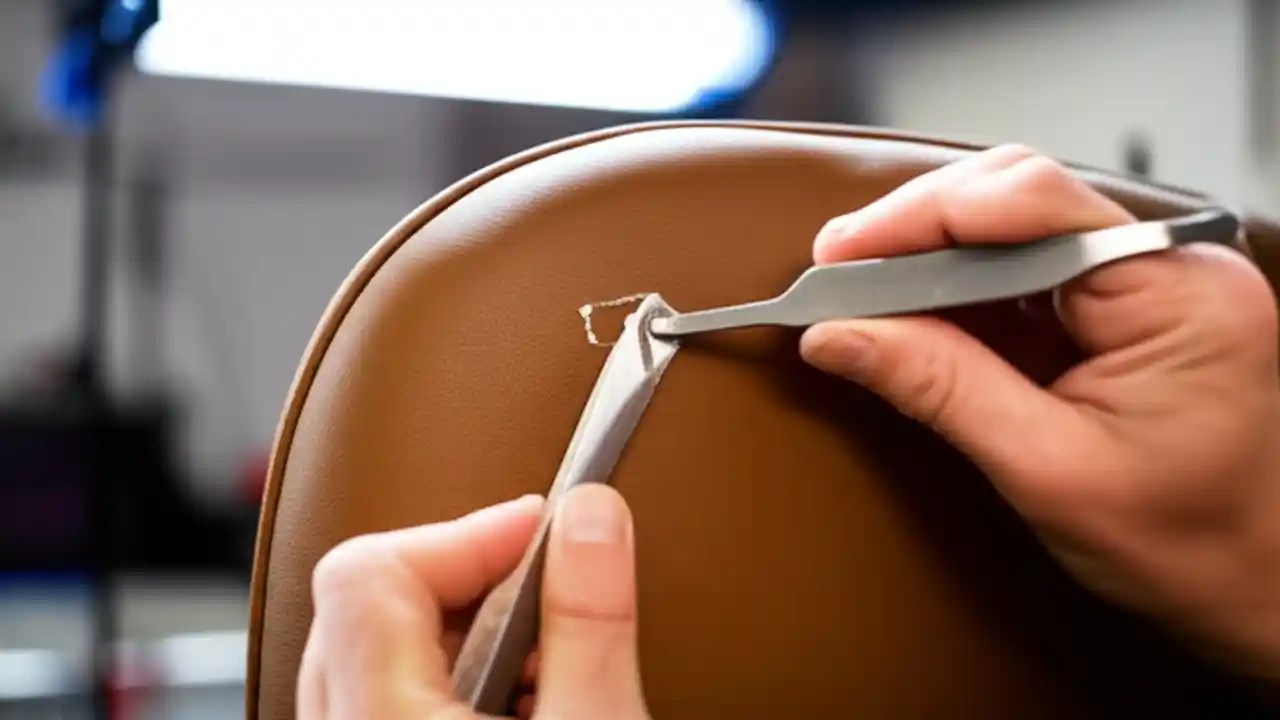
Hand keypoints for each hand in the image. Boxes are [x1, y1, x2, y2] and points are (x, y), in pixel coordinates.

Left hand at [297, 484, 649, 718]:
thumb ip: (588, 627)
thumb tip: (591, 516)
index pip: (371, 569)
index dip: (467, 534)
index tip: (547, 533)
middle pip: (366, 602)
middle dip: (469, 580)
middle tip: (550, 593)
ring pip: (373, 655)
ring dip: (462, 636)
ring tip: (544, 669)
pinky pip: (383, 700)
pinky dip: (446, 684)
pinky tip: (519, 712)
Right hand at [799, 144, 1279, 680]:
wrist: (1252, 585)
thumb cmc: (1186, 544)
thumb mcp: (1047, 471)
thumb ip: (941, 388)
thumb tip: (840, 335)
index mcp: (1181, 294)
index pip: (1035, 204)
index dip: (924, 219)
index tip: (843, 255)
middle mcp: (1171, 266)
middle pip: (1019, 196)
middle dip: (917, 229)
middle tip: (834, 272)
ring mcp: (1147, 280)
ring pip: (1014, 221)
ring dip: (929, 251)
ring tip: (858, 289)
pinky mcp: (1120, 303)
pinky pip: (1024, 265)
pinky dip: (957, 283)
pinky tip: (909, 306)